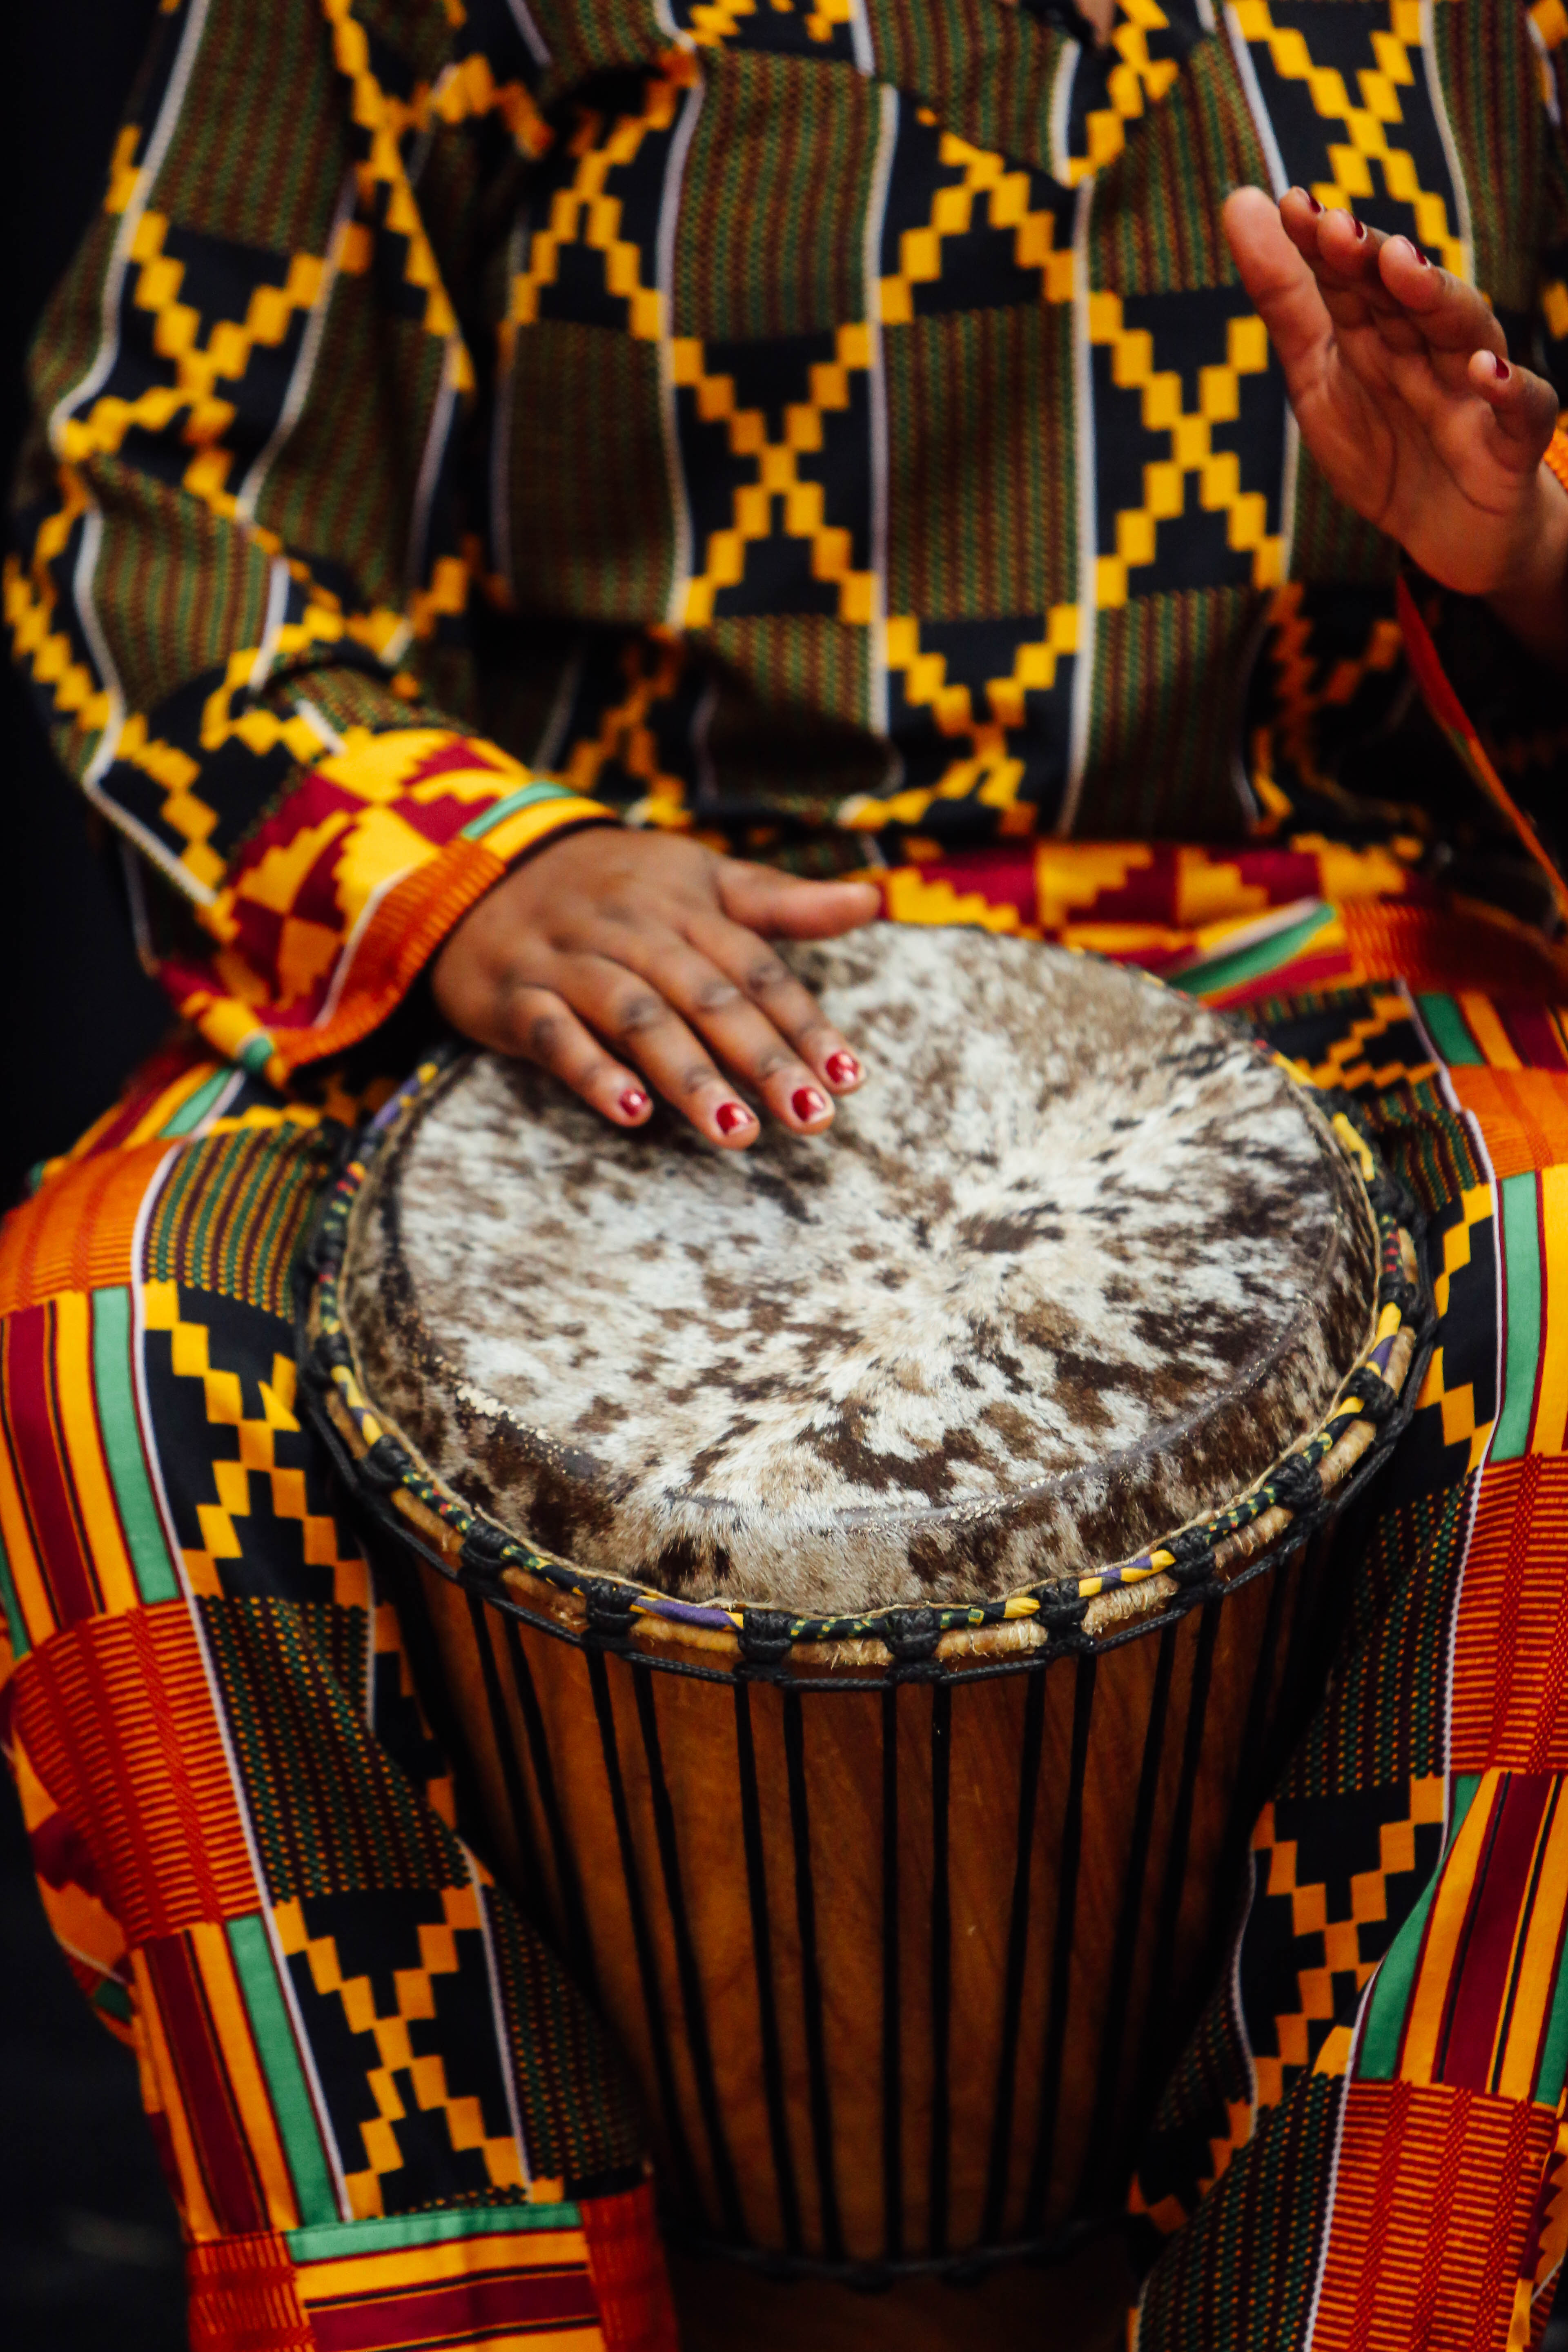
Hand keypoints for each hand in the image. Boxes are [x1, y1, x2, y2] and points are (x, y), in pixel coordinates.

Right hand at [430, 827, 879, 1146]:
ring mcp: (571, 961)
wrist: (484, 868)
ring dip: (690, 1076)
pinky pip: (555, 1035)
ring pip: (637, 1018)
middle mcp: (633, 930)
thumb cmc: (615, 889)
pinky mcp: (515, 995)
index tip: (848, 1079)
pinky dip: (592, 1072)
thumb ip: (781, 902)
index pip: (756, 969)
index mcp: (685, 906)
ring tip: (737, 1132)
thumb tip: (872, 900)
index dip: (804, 1024)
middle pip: (706, 997)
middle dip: (760, 1059)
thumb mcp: (698, 880)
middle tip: (808, 1118)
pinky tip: (631, 1113)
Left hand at [1224, 186, 1567, 664]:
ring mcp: (1475, 391)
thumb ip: (1286, 301)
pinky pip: (1523, 410)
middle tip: (1338, 228)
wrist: (1450, 534)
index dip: (1323, 245)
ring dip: (1436, 298)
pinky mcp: (1513, 442)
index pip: (1351, 279)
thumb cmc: (1384, 448)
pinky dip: (1510, 390)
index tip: (1290, 208)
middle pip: (1404, 296)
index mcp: (1381, 332)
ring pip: (1463, 333)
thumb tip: (1240, 198)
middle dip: (1372, 261)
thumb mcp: (1318, 380)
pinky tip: (1487, 372)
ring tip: (1404, 266)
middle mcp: (1431, 348)